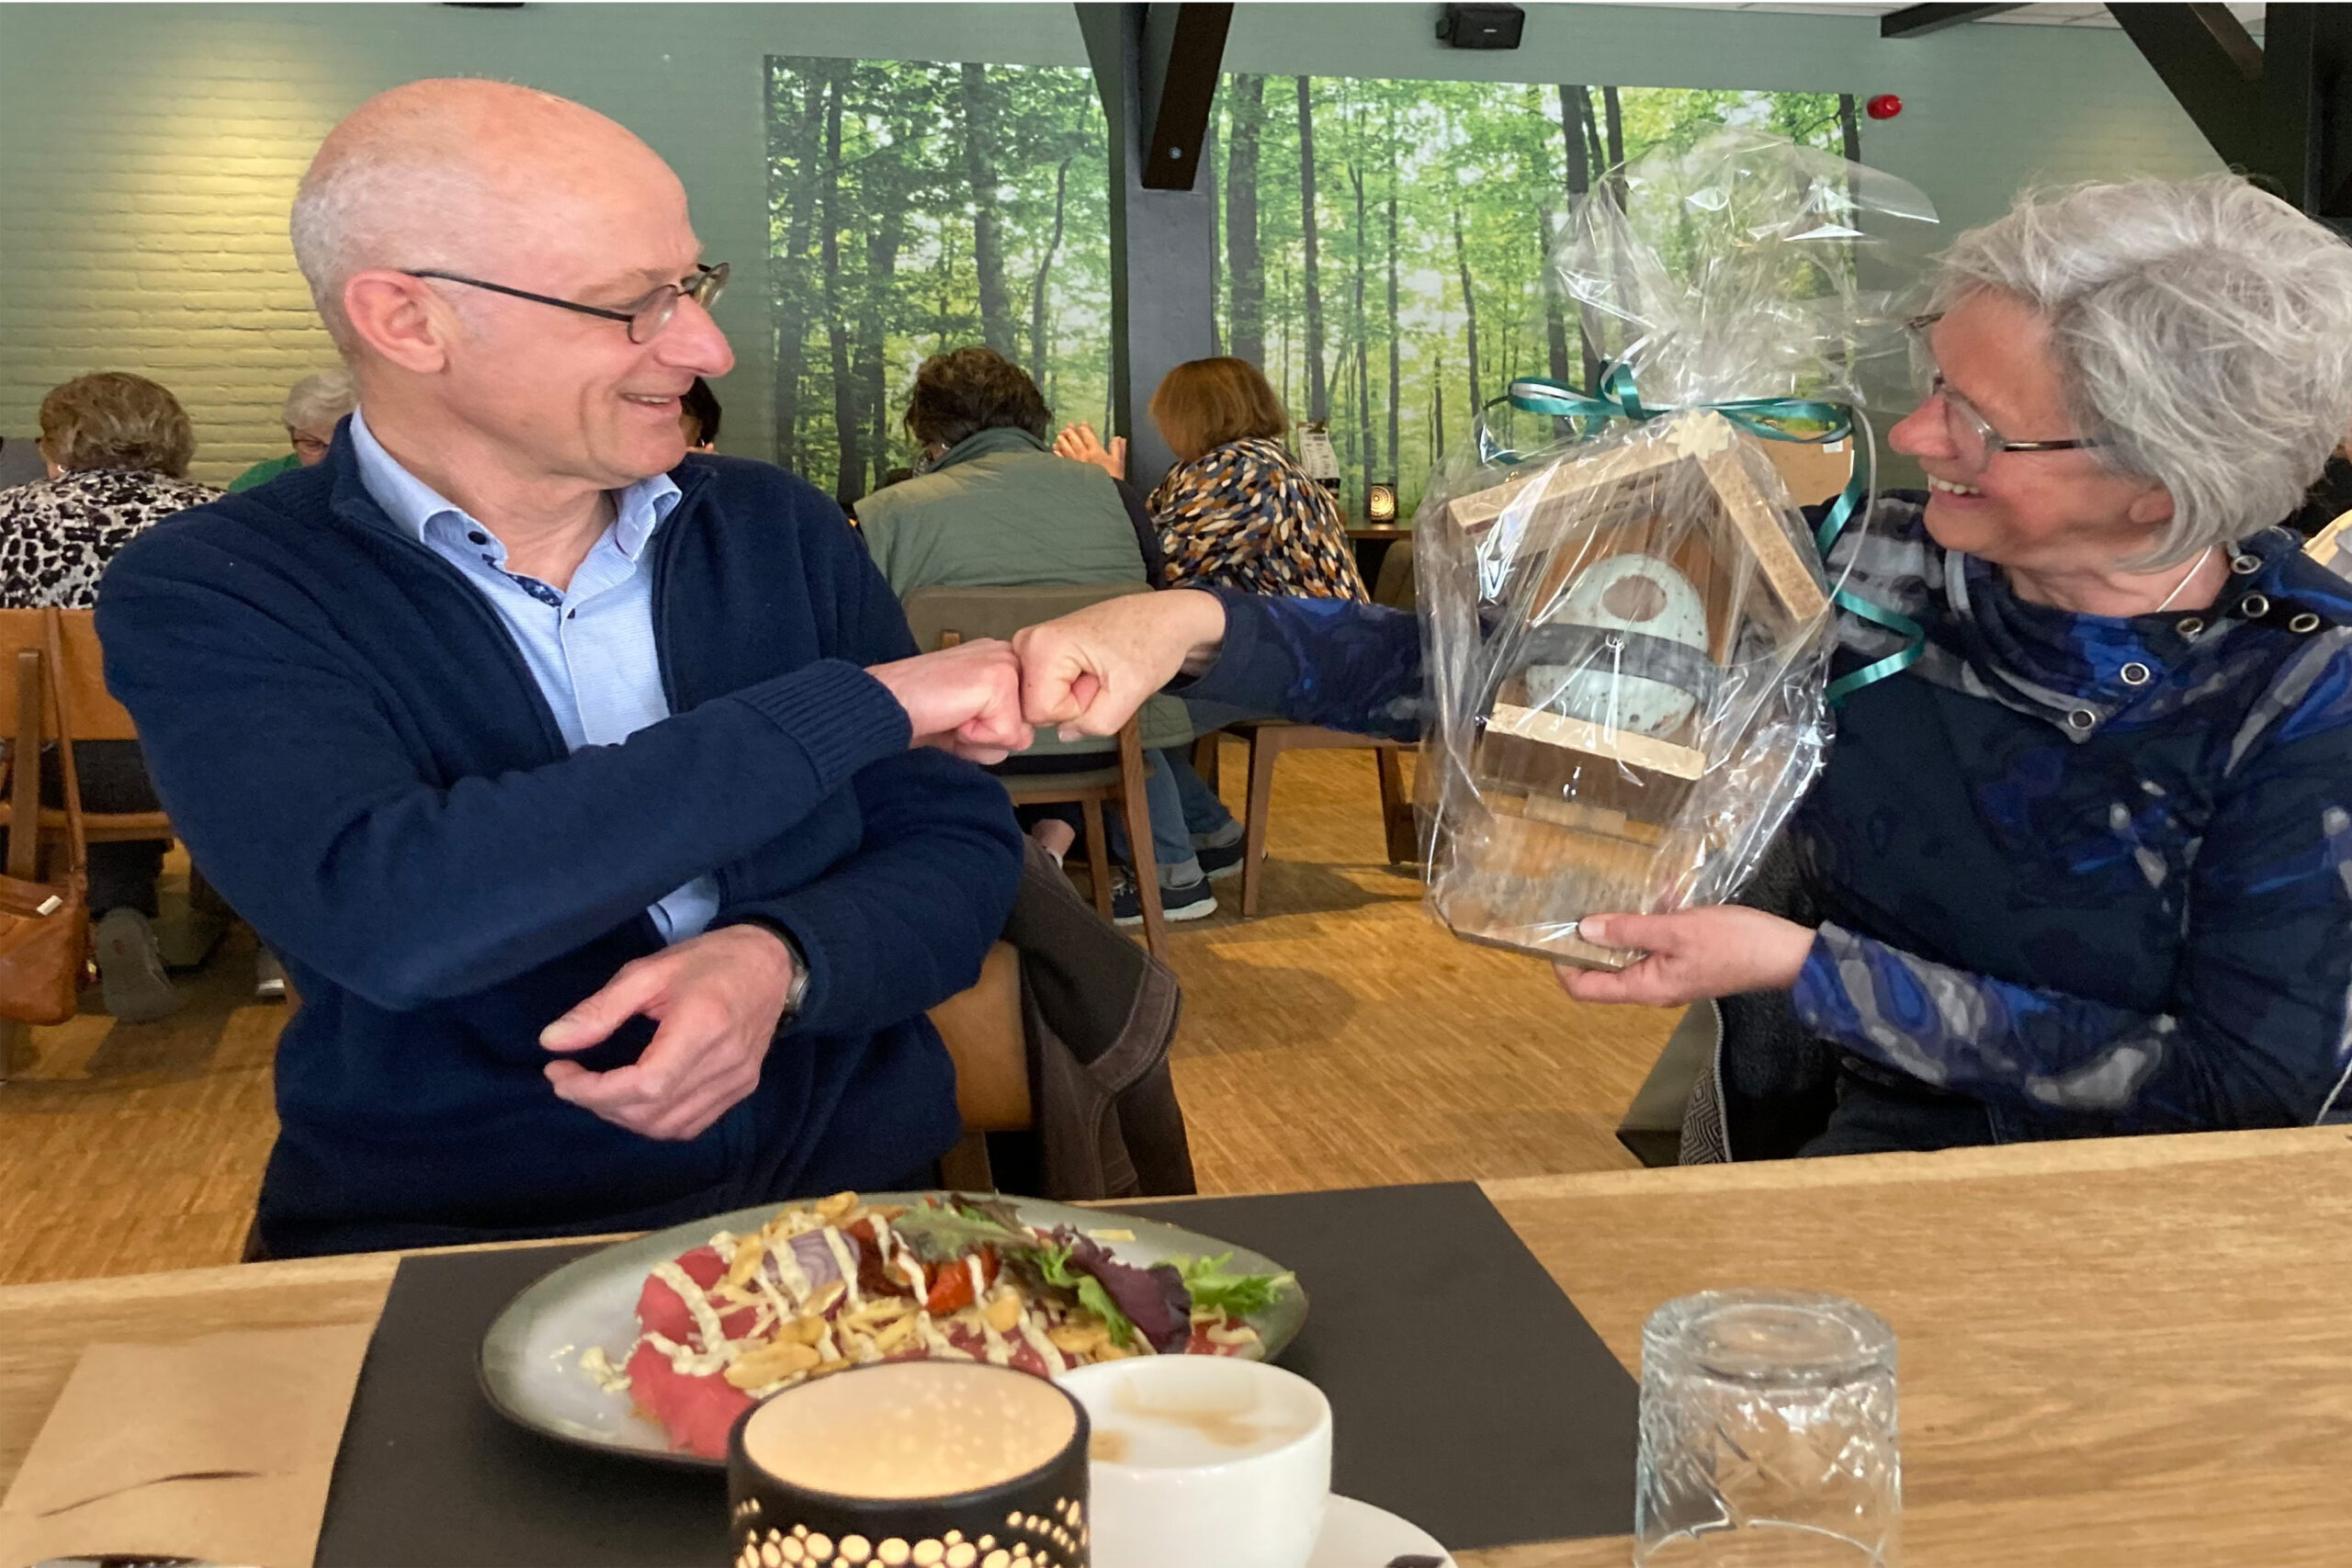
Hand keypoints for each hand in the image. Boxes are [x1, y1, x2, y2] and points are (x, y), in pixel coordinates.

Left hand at [541, 924, 797, 1139]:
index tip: (559, 1074)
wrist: (771, 964)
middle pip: (652, 1114)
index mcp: (702, 1027)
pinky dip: (654, 1121)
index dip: (593, 1091)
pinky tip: (636, 1098)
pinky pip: (690, 1125)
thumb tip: (552, 1042)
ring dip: (623, 1116)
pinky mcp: (741, 1090)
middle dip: (599, 1104)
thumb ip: (600, 1009)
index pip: (643, 1086)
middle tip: (571, 1079)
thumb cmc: (709, 960)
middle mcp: (725, 1064)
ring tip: (599, 1089)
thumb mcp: (649, 971)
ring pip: (668, 1127)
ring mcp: (737, 1082)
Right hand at [868, 638, 1033, 762]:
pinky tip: (952, 716)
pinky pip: (1005, 736)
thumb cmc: (917, 710)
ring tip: (954, 718)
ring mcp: (1006, 666)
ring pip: (1019, 735)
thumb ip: (999, 723)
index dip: (991, 733)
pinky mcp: (1000, 681)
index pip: (1024, 718)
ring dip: (982, 741)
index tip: (959, 718)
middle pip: (1026, 727)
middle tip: (955, 720)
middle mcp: (1007, 656)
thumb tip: (1022, 737)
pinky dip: (974, 739)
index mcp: (999, 662)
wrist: (886, 702)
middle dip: (990, 739)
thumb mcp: (969, 718)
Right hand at [1011, 589, 1226, 739]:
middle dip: (1071, 703)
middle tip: (1100, 679)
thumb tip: (1064, 733)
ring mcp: (1030, 644)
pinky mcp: (1039, 649)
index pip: (1039, 712)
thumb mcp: (1130, 694)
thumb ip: (1094, 724)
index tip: (1100, 684)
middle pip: (1033, 706)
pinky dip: (1068, 688)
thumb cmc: (1151, 644)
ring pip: (1039, 699)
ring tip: (1097, 673)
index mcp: (1042, 645)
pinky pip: (1044, 689)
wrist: (1163, 619)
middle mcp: (1027, 641)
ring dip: (1071, 696)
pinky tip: (1088, 671)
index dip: (1075, 710)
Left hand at [1053, 421, 1126, 480]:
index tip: (1082, 423)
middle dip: (1072, 432)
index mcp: (1096, 452)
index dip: (1085, 429)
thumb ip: (1117, 449)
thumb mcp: (1119, 463)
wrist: (1102, 495)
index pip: (1089, 437)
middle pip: (1076, 441)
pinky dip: (1058, 454)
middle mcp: (1084, 456)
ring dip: (1063, 441)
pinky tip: (1055, 450)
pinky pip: (1062, 460)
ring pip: (1066, 449)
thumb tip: (1118, 438)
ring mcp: (1075, 464)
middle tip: (1068, 426)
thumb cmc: (1113, 479)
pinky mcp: (1070, 472)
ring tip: (1059, 435)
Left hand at [1553, 907, 1816, 1007]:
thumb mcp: (1676, 929)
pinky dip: (1652, 919)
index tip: (1555, 935)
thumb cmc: (1733, 943)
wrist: (1787, 953)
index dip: (1564, 966)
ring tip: (1616, 892)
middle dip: (1591, 939)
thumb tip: (1585, 930)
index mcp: (1646, 986)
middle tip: (1580, 904)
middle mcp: (1654, 986)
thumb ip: (1629, 930)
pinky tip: (1660, 891)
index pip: (1586, 989)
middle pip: (1605, 970)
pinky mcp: (1687, 960)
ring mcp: (1671, 974)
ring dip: (1624, 924)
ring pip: (1631, 952)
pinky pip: (1657, 941)